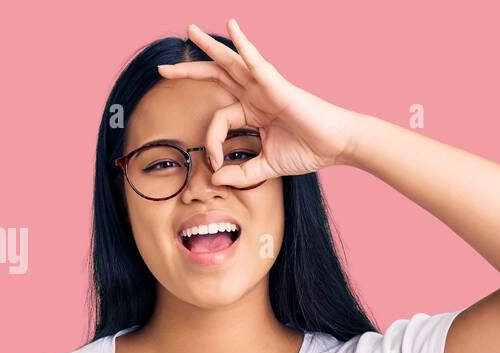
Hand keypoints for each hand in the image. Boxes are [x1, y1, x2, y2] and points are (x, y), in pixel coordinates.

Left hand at [158, 18, 361, 186]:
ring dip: (209, 46)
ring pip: (231, 62)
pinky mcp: (276, 84)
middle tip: (164, 68)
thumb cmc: (307, 151)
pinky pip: (256, 61)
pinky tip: (232, 26)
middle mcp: (256, 94)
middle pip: (217, 76)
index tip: (215, 164)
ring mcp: (265, 86)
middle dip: (190, 71)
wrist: (335, 146)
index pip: (218, 121)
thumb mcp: (266, 167)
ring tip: (189, 30)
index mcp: (253, 111)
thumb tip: (214, 179)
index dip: (211, 143)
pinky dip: (244, 44)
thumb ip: (240, 174)